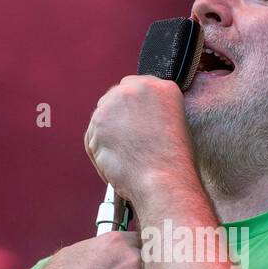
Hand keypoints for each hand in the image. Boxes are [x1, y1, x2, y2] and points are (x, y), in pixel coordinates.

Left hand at [83, 75, 194, 208]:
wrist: (163, 181)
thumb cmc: (173, 163)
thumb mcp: (176, 125)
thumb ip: (154, 111)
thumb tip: (135, 116)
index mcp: (161, 88)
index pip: (135, 87)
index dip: (133, 108)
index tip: (135, 123)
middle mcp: (136, 89)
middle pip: (115, 97)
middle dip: (117, 118)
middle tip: (127, 143)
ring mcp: (114, 104)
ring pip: (102, 117)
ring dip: (107, 136)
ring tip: (125, 158)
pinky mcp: (97, 122)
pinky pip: (92, 137)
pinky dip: (99, 152)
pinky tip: (115, 163)